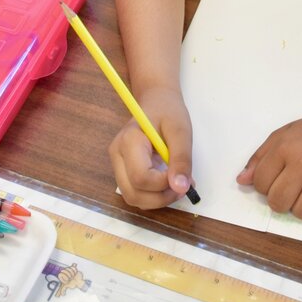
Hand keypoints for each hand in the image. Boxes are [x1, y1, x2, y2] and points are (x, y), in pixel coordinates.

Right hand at [107, 86, 194, 209]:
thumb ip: (181, 159)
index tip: (184, 177)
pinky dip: (153, 196)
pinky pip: (135, 193)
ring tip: (176, 184)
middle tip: (184, 186)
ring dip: (157, 200)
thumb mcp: (181, 130)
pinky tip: (168, 183)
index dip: (163, 185)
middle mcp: (117, 155)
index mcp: (129, 141)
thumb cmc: (168, 111)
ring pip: (133, 198)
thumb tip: (180, 188)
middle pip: (133, 194)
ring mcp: (117, 164)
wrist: (156, 101)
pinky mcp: (123, 171)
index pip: (141, 178)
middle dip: (161, 198)